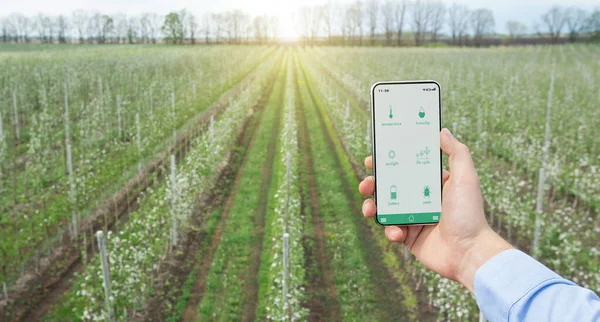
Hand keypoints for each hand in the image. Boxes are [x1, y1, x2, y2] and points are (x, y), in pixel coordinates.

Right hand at [358, 128, 511, 291]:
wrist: (469, 253)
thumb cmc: (469, 214)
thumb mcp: (466, 178)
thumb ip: (456, 152)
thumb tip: (442, 131)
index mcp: (433, 183)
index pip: (405, 168)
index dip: (388, 163)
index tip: (372, 159)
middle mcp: (421, 199)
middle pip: (390, 187)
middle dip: (373, 184)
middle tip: (366, 184)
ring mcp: (414, 218)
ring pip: (385, 208)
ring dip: (373, 206)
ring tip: (370, 209)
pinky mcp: (410, 238)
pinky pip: (391, 230)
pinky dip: (389, 230)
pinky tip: (396, 232)